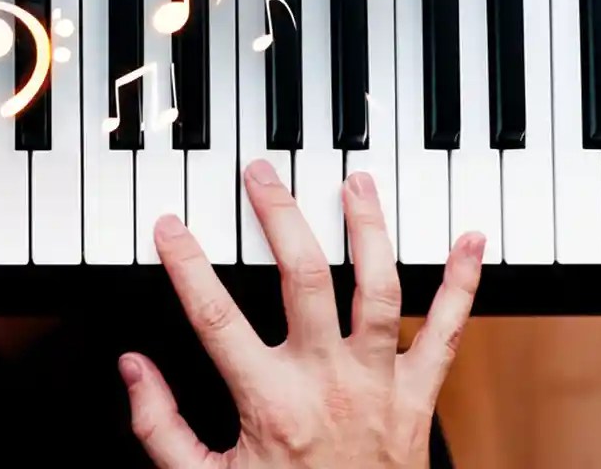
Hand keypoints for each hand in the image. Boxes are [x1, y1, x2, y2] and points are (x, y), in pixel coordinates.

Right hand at [120, 159, 483, 468]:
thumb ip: (158, 427)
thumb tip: (132, 369)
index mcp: (270, 403)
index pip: (216, 317)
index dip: (187, 265)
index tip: (170, 225)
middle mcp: (328, 383)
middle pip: (305, 279)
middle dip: (280, 216)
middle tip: (262, 174)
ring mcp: (379, 384)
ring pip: (378, 289)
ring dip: (368, 229)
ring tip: (355, 183)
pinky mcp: (419, 396)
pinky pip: (448, 332)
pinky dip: (463, 283)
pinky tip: (468, 240)